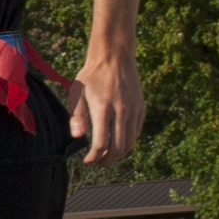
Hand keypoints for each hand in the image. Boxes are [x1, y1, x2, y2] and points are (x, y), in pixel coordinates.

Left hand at [67, 44, 145, 166]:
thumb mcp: (77, 92)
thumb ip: (77, 116)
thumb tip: (77, 137)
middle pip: (118, 149)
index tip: (87, 161)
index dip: (94, 158)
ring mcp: (134, 110)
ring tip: (106, 155)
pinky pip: (136, 133)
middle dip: (106, 161)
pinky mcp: (141, 108)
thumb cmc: (91, 75)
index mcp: (103, 109)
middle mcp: (121, 111)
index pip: (101, 144)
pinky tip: (116, 141)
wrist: (114, 56)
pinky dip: (127, 142)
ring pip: (130, 143)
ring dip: (118, 154)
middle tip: (97, 162)